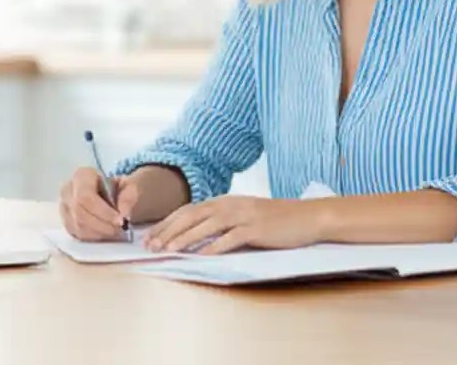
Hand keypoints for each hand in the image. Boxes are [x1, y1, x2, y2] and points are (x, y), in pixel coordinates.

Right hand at [58, 167, 139, 241]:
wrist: (114, 196)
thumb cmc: (120, 189)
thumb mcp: (130, 186)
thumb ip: (130, 196)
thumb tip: (124, 213)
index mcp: (82, 176)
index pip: (85, 197)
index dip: (102, 212)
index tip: (121, 221)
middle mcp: (68, 191)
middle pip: (80, 214)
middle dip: (103, 225)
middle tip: (120, 230)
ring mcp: (64, 208)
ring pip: (78, 227)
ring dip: (100, 233)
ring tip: (116, 232)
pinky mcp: (67, 224)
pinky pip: (78, 235)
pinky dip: (95, 238)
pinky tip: (107, 234)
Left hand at [144, 195, 322, 254]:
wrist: (307, 216)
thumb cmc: (275, 220)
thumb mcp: (243, 215)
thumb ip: (222, 222)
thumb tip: (196, 237)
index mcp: (224, 201)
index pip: (188, 210)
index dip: (167, 223)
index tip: (150, 236)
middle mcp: (230, 205)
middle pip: (191, 216)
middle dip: (168, 230)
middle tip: (150, 245)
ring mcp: (242, 215)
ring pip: (206, 225)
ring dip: (184, 238)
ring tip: (167, 249)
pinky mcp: (255, 228)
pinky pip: (230, 238)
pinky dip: (214, 246)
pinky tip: (200, 255)